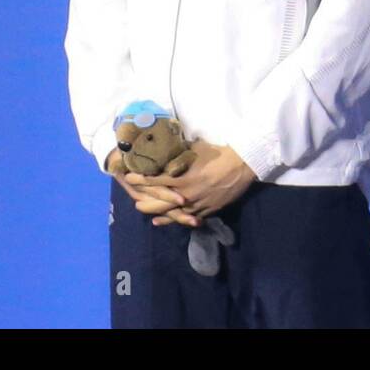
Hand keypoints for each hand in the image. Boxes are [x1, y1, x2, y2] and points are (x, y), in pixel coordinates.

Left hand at [124, 139, 256, 226]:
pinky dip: (174, 219)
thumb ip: (179, 154)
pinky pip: (186, 218)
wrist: (242, 166)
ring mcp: (195, 206)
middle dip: (143, 199)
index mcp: (181, 178)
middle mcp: (185, 195)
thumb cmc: (218, 154)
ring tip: (143, 211)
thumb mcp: (195, 149)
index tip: (128, 177)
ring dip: (156, 212)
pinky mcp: (205, 211)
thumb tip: (166, 148)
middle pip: (158, 201)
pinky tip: (163, 221)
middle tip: (132, 197)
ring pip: (170, 213)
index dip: (140, 179)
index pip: (154, 180)